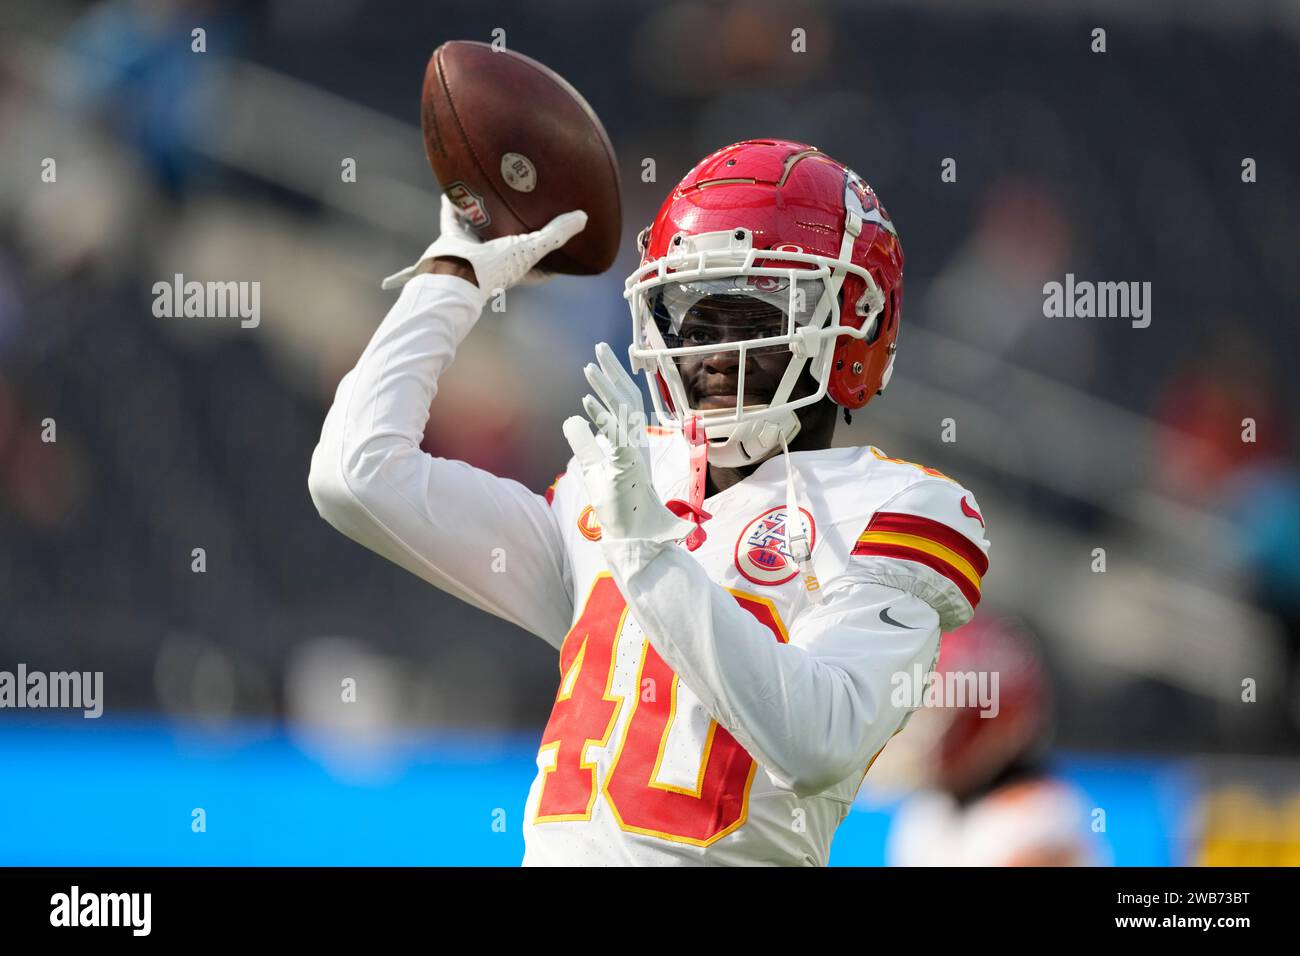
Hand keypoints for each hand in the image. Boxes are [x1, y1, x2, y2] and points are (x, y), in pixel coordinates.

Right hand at [381, 195, 586, 292]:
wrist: (454, 273)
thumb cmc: (496, 267)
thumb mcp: (532, 248)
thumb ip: (556, 234)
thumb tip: (583, 217)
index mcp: (519, 266)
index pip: (543, 260)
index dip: (554, 251)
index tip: (564, 231)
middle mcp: (497, 258)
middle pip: (512, 238)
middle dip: (520, 224)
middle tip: (531, 202)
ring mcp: (474, 248)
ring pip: (483, 225)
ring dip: (488, 211)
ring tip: (495, 188)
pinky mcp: (453, 238)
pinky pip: (454, 216)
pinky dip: (453, 204)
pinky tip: (455, 187)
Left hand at [562, 342, 696, 544]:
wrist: (632, 533)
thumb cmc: (618, 504)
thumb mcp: (593, 468)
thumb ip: (585, 443)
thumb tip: (572, 418)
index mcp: (632, 440)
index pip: (623, 403)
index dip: (612, 381)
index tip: (597, 363)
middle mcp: (637, 441)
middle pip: (627, 397)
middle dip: (613, 371)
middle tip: (599, 348)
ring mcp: (635, 452)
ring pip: (623, 410)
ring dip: (606, 386)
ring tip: (590, 367)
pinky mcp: (629, 464)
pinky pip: (618, 434)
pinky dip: (603, 415)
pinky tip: (587, 400)